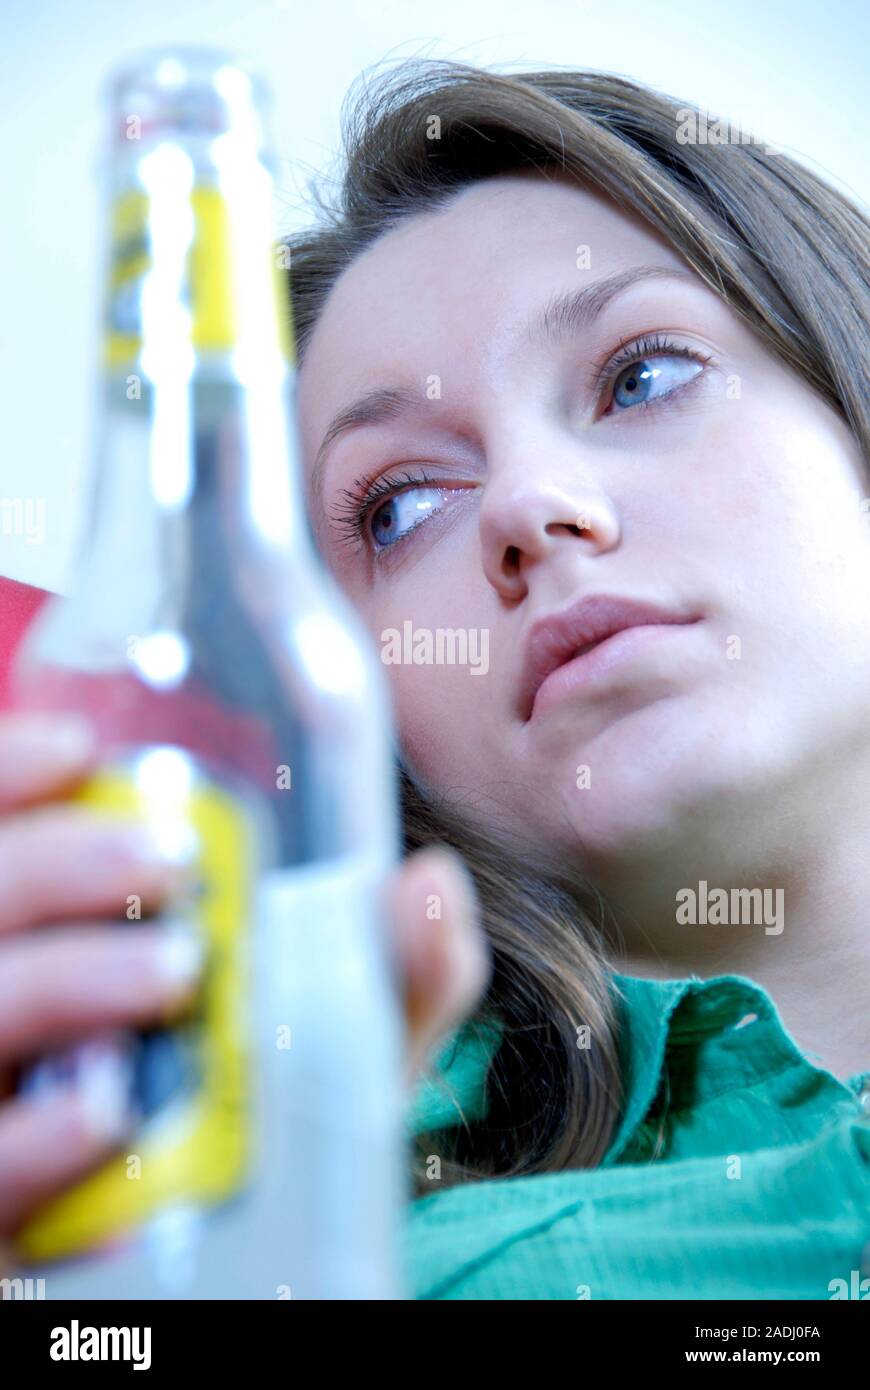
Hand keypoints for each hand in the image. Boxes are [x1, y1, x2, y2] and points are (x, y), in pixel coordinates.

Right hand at [0, 711, 488, 1278]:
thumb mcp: (337, 1056)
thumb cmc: (274, 1138)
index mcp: (59, 946)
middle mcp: (11, 1015)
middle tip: (167, 861)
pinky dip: (29, 1140)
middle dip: (52, 861)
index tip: (79, 747)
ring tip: (175, 972)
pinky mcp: (4, 1220)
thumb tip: (431, 883)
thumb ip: (392, 978)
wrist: (256, 1277)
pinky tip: (99, 1119)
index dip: (9, 775)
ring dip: (60, 976)